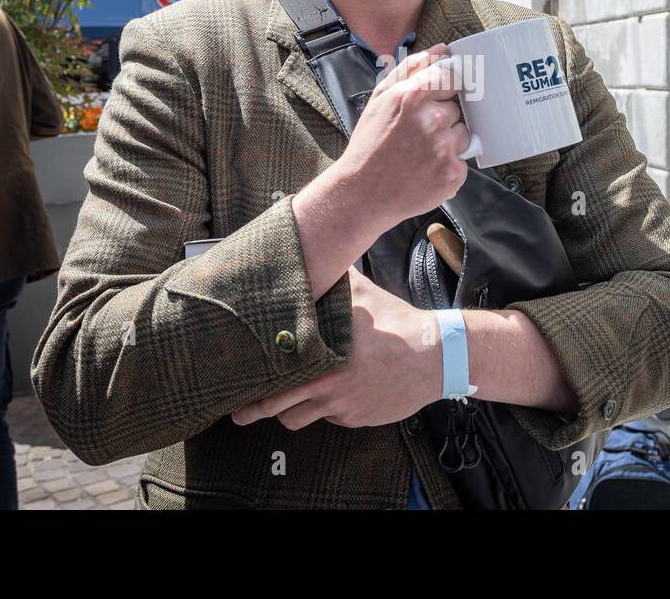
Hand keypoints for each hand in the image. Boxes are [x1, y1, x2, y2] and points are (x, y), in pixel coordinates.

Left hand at [231, 266, 440, 429]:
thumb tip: (317, 248)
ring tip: (283, 404)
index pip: (274, 376)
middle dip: (254, 412)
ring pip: (301, 420)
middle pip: (278, 409)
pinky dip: (326, 410)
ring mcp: (342, 407)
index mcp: (320, 358)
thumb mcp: (362, 295)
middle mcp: (326, 387)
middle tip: (238, 414)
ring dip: (291, 412)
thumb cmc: (395, 324)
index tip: (234, 385)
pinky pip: (331, 418)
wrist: (435, 357)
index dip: (251, 384)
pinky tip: (334, 393)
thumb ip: (335, 279)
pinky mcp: (357, 418)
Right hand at [330, 42, 472, 230]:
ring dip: (447, 143)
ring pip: (462, 135)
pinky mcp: (452, 174)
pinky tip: (424, 171)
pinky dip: (447, 167)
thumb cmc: (369, 144)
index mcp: (413, 95)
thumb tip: (440, 50)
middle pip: (456, 109)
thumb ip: (411, 69)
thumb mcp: (381, 98)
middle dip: (441, 120)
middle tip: (415, 136)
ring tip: (419, 154)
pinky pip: (462, 162)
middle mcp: (431, 120)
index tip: (432, 102)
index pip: (453, 77)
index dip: (443, 90)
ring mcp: (443, 149)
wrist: (361, 193)